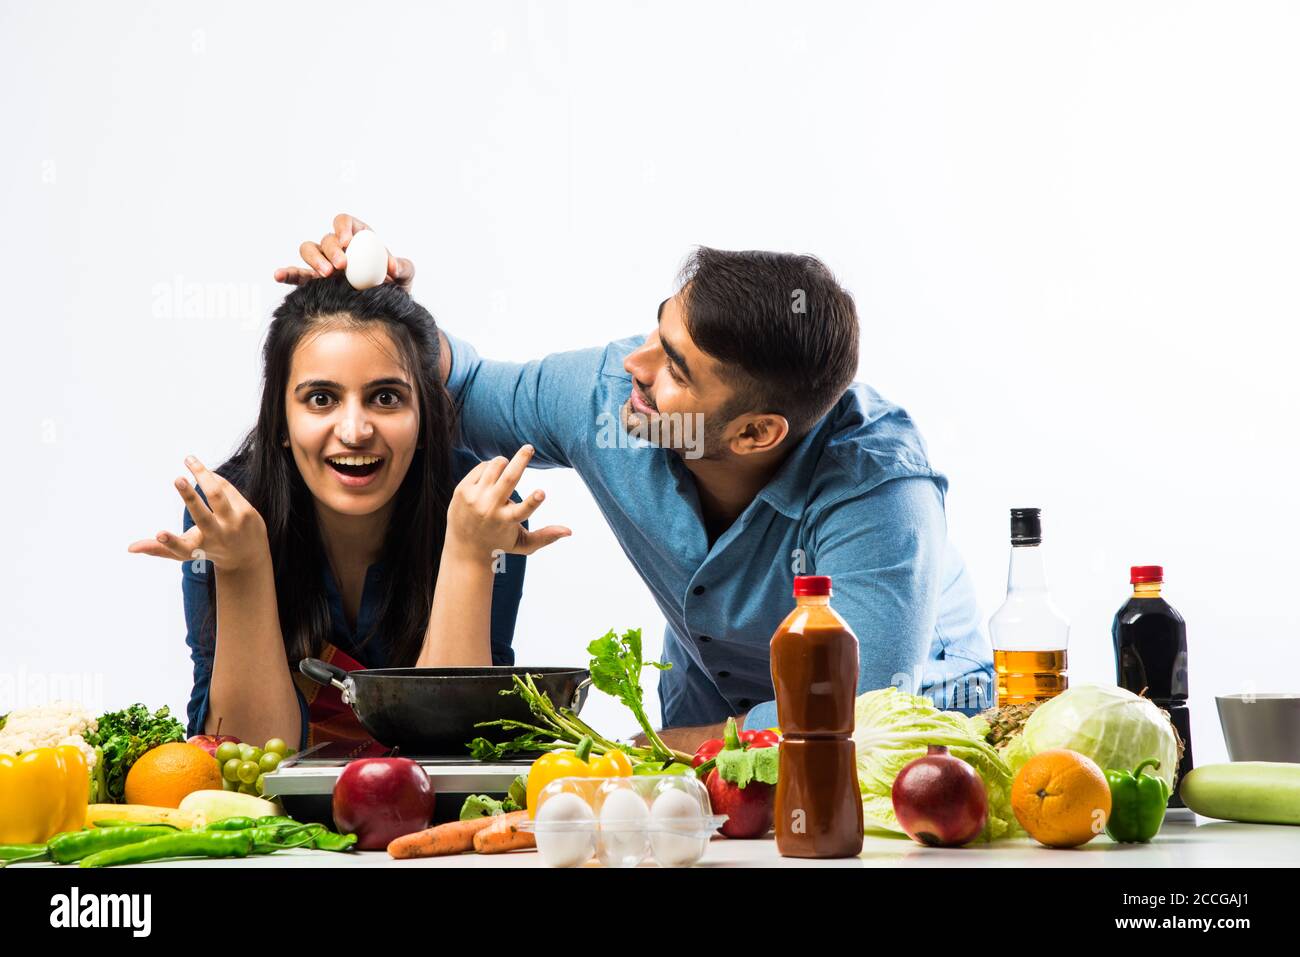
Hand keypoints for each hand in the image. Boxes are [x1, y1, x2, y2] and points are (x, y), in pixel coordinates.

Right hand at [128, 456, 270, 574]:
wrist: (249, 556)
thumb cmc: (209, 549)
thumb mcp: (187, 552)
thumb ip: (159, 549)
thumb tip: (130, 548)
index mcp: (197, 548)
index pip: (181, 548)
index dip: (169, 542)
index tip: (159, 534)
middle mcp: (217, 536)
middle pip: (202, 515)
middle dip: (189, 497)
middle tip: (177, 479)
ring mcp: (234, 524)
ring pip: (217, 494)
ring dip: (202, 474)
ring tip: (188, 459)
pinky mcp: (248, 512)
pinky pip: (227, 489)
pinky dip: (214, 479)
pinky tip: (204, 472)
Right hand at [273, 212, 414, 289]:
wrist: (386, 307)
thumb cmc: (396, 286)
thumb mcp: (406, 275)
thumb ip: (404, 267)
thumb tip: (393, 267)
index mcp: (358, 238)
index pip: (344, 222)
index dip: (343, 228)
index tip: (349, 242)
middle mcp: (338, 248)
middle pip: (326, 238)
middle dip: (331, 249)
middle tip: (341, 266)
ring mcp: (325, 263)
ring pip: (309, 250)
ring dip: (314, 259)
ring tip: (326, 275)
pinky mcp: (314, 280)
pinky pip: (297, 274)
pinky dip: (287, 273)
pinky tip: (279, 275)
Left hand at [446, 445, 570, 561]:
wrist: (464, 548)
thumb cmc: (500, 543)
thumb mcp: (523, 544)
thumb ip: (546, 536)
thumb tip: (570, 531)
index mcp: (507, 521)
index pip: (523, 510)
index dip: (534, 501)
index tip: (542, 492)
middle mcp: (490, 508)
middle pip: (509, 479)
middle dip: (521, 460)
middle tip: (529, 447)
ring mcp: (475, 498)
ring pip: (495, 466)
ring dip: (505, 462)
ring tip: (508, 465)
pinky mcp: (462, 490)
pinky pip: (482, 467)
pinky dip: (490, 466)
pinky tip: (492, 474)